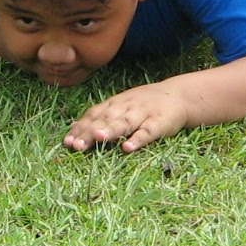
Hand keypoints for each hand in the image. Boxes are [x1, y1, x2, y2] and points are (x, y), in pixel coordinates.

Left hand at [65, 84, 189, 153]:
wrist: (178, 96)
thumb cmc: (143, 105)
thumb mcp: (120, 107)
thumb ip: (100, 118)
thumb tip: (74, 129)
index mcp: (114, 104)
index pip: (93, 115)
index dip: (81, 128)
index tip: (67, 142)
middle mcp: (125, 107)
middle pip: (105, 120)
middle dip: (89, 132)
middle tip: (76, 145)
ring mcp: (142, 114)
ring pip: (124, 123)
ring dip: (111, 131)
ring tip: (98, 138)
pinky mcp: (159, 123)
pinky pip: (147, 132)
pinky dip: (137, 140)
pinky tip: (128, 149)